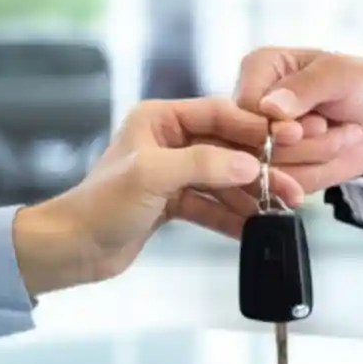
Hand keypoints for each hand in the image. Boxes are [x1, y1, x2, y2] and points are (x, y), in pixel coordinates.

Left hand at [12, 98, 304, 294]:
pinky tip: (255, 227)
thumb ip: (203, 165)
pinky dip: (233, 217)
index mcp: (159, 119)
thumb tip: (251, 163)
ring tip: (282, 210)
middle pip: (227, 148)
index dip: (254, 128)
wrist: (71, 249)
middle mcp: (167, 141)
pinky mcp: (172, 203)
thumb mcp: (152, 176)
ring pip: (223, 180)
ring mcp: (172, 173)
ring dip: (252, 195)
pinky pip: (212, 205)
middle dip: (260, 169)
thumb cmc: (100, 206)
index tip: (286, 142)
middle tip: (291, 187)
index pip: (218, 114)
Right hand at [234, 47, 362, 192]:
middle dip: (299, 146)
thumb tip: (270, 108)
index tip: (311, 124)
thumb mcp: (339, 75)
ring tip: (342, 135)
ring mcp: (260, 144)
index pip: (241, 110)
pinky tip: (335, 151)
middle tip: (329, 127)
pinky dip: (316, 173)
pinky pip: (284, 187)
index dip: (271, 126)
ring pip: (268, 170)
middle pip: (249, 146)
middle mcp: (250, 108)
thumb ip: (305, 87)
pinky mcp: (277, 172)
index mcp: (258, 71)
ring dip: (313, 157)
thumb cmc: (360, 84)